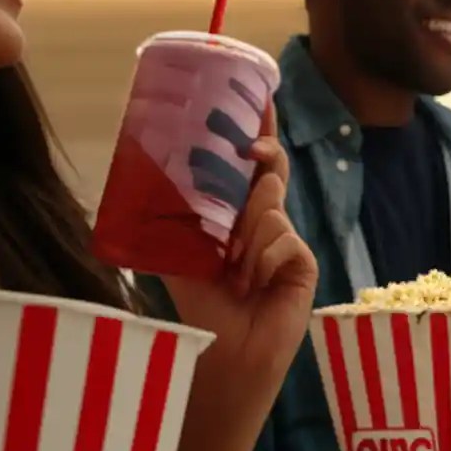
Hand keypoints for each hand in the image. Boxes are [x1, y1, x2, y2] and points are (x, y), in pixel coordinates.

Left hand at [162, 103, 317, 393]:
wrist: (226, 354)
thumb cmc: (204, 309)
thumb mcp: (181, 256)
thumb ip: (176, 221)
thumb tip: (147, 180)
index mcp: (241, 219)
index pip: (255, 166)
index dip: (260, 132)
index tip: (262, 96)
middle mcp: (268, 224)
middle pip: (269, 172)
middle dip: (259, 155)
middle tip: (247, 148)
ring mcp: (288, 242)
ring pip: (267, 207)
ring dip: (244, 239)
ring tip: (234, 273)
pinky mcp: (303, 261)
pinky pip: (280, 238)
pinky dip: (260, 260)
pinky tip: (254, 285)